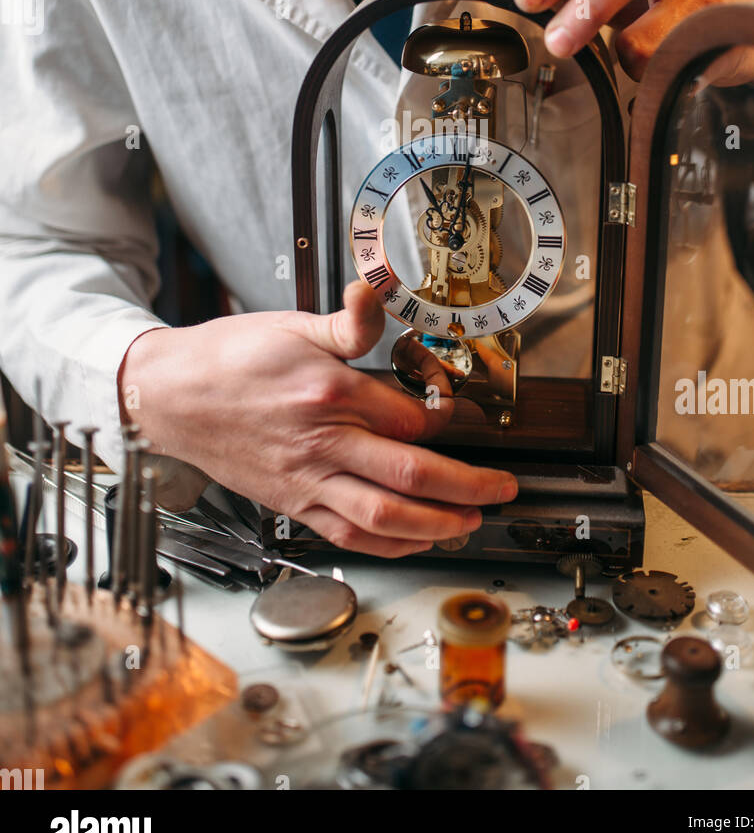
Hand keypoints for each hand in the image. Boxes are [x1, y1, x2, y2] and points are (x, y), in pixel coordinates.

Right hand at [118, 281, 517, 557]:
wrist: (171, 397)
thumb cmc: (229, 360)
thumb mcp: (294, 326)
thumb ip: (349, 321)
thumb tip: (377, 288)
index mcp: (329, 394)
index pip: (408, 419)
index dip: (448, 423)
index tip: (466, 420)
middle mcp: (322, 443)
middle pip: (409, 475)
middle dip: (467, 487)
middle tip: (502, 490)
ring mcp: (307, 480)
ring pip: (383, 516)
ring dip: (436, 526)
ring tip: (471, 521)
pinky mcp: (294, 503)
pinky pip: (348, 534)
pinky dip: (388, 544)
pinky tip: (415, 540)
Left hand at [513, 0, 753, 80]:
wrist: (748, 20)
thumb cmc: (672, 1)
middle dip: (586, 9)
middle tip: (556, 44)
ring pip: (648, 35)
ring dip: (626, 60)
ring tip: (633, 63)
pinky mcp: (724, 36)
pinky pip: (677, 65)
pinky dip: (657, 77)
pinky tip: (664, 74)